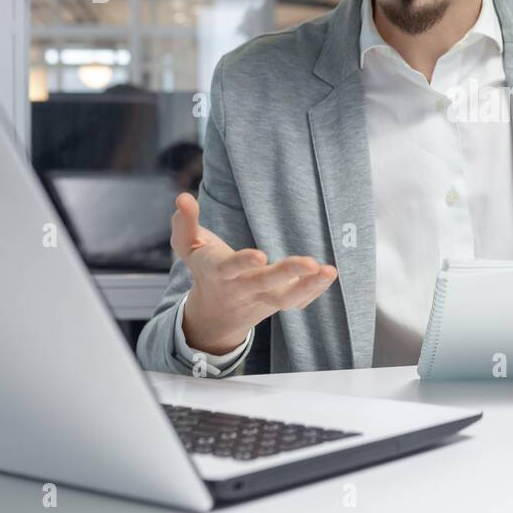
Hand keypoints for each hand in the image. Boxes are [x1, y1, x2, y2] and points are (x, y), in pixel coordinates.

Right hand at [170, 192, 336, 354]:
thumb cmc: (204, 269)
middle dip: (287, 274)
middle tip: (310, 263)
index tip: (260, 255)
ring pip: (286, 298)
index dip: (243, 262)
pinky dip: (314, 290)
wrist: (214, 315)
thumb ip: (184, 223)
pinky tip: (329, 274)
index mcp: (219, 273)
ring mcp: (262, 299)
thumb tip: (183, 198)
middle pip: (265, 284)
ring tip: (328, 271)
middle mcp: (242, 288)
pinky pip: (297, 302)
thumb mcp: (187, 247)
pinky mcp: (277, 304)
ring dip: (309, 286)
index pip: (230, 269)